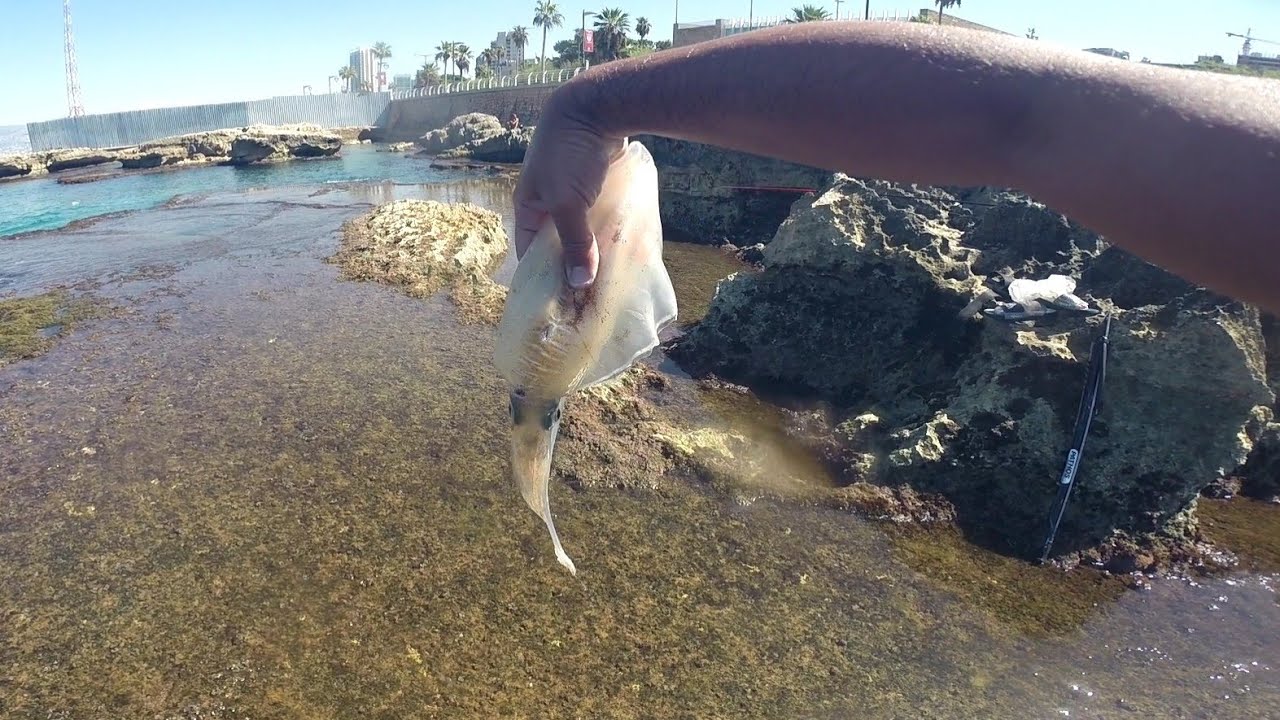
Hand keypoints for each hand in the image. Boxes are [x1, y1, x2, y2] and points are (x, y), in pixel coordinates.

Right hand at [512, 93, 624, 288]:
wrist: (596, 104)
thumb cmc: (570, 153)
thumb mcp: (568, 203)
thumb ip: (574, 242)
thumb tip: (580, 283)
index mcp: (528, 204)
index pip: (530, 252)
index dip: (543, 277)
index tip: (561, 303)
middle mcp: (546, 198)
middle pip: (556, 241)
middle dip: (571, 264)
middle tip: (591, 294)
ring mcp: (570, 188)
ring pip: (579, 227)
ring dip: (592, 247)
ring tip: (608, 274)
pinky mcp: (593, 180)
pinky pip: (597, 213)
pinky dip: (605, 228)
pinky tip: (621, 244)